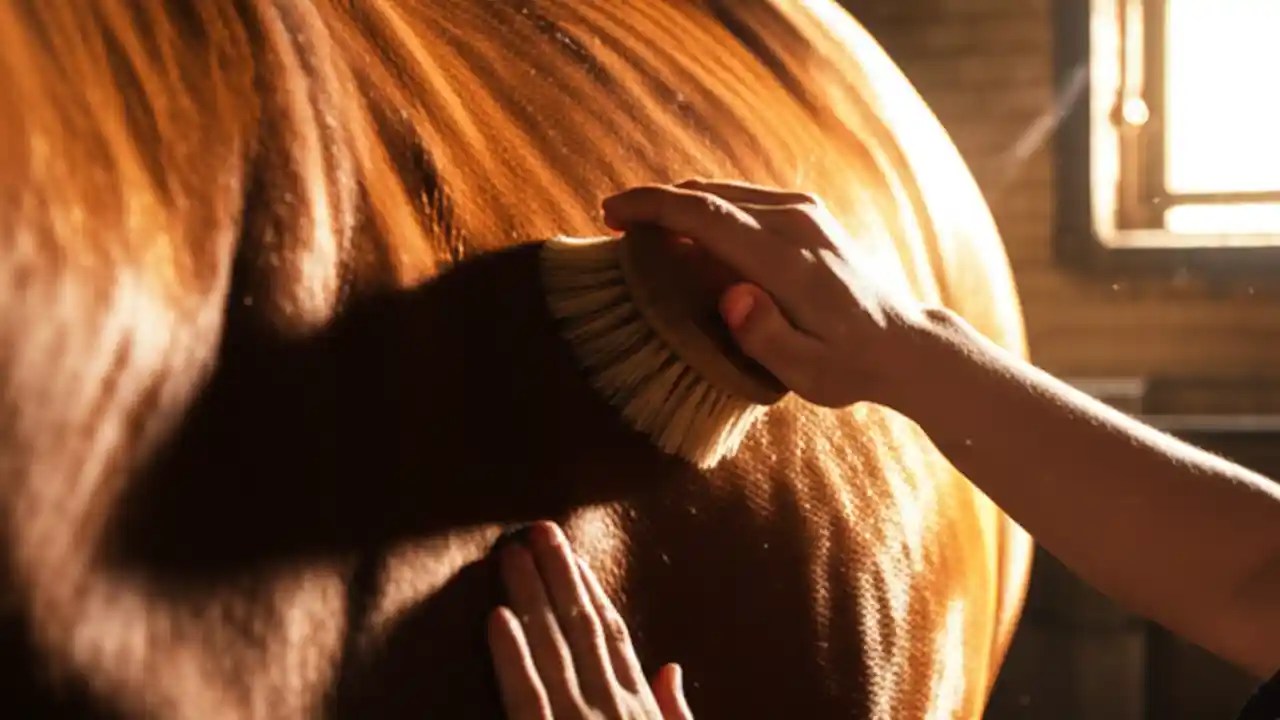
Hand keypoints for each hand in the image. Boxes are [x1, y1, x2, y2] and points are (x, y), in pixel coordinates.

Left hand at [488, 521, 692, 719]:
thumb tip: (671, 668)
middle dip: (560, 574)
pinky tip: (497, 617)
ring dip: (531, 596)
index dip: (591, 593)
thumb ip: (672, 710)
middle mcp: (610, 705)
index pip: (613, 636)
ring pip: (552, 649)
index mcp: (638, 704)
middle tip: (539, 530)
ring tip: (513, 554)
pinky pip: (527, 697)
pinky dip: (512, 657)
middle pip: (583, 627)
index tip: (573, 557)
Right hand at [601, 179, 928, 408]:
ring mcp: (804, 210)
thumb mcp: (810, 372)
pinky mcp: (806, 211)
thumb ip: (766, 337)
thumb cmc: (849, 365)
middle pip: (708, 195)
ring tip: (640, 228)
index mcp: (789, 259)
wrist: (903, 341)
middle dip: (655, 202)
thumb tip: (731, 296)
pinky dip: (704, 209)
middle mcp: (796, 221)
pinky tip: (685, 232)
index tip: (610, 211)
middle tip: (611, 222)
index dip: (653, 207)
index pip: (708, 216)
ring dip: (677, 204)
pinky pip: (740, 199)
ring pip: (722, 192)